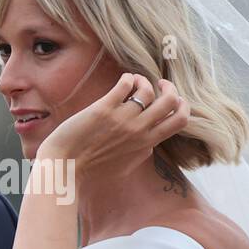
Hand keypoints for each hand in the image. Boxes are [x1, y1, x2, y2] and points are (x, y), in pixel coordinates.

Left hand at [38, 74, 189, 183]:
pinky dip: (128, 78)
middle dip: (169, 87)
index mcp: (147, 144)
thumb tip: (151, 143)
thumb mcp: (127, 166)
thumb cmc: (93, 170)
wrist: (66, 167)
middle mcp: (139, 131)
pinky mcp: (104, 109)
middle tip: (160, 84)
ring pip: (147, 90)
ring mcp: (122, 119)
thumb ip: (142, 152)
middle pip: (171, 101)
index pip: (180, 121)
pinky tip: (123, 80)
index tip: (173, 100)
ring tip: (134, 81)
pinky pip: (125, 84)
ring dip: (143, 80)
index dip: (182, 106)